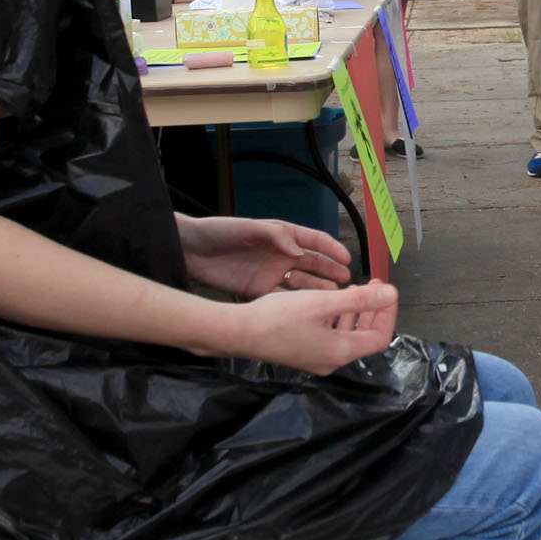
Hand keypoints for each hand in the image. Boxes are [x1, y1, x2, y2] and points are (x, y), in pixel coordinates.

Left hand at [177, 214, 354, 298]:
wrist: (191, 250)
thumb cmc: (219, 232)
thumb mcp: (248, 229)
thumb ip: (275, 236)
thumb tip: (300, 249)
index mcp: (282, 236)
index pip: (314, 241)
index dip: (332, 249)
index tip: (347, 259)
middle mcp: (280, 254)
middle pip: (314, 264)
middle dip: (331, 272)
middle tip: (349, 282)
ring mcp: (271, 274)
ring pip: (303, 283)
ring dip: (319, 289)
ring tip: (336, 298)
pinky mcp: (259, 290)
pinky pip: (284, 298)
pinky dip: (298, 303)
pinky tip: (310, 310)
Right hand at [219, 279, 400, 373]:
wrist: (239, 333)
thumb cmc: (278, 318)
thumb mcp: (322, 303)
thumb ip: (359, 300)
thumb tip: (391, 295)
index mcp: (341, 351)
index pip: (380, 337)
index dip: (388, 314)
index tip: (387, 292)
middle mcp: (331, 360)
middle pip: (365, 337)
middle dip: (373, 311)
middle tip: (374, 287)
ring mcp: (316, 359)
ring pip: (347, 336)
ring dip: (355, 313)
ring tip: (355, 290)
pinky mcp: (302, 353)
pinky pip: (330, 336)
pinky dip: (337, 318)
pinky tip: (329, 302)